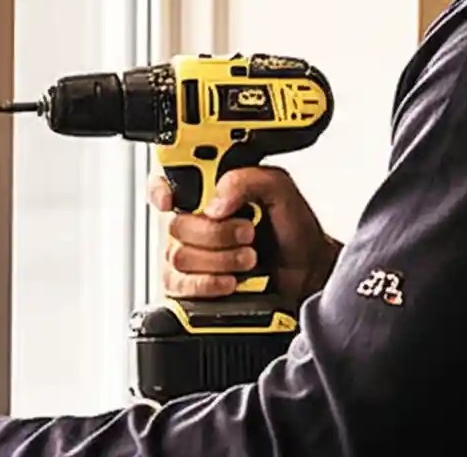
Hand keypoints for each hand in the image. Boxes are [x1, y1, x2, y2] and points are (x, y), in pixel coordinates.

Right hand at [151, 166, 341, 306]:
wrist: (306, 273)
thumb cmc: (294, 232)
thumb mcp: (279, 189)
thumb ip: (246, 180)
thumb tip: (214, 204)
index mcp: (210, 189)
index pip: (165, 182)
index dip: (160, 190)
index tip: (172, 201)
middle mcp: (195, 220)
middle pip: (175, 225)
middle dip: (216, 233)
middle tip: (247, 232)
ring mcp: (191, 253)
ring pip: (179, 256)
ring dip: (220, 259)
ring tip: (248, 258)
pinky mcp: (191, 284)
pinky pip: (178, 285)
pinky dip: (208, 283)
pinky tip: (230, 280)